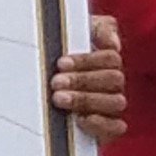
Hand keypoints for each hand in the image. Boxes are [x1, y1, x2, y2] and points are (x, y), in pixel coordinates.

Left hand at [51, 14, 125, 143]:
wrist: (37, 86)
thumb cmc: (57, 53)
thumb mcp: (73, 32)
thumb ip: (98, 28)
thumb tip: (113, 44)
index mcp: (106, 59)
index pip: (110, 58)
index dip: (86, 61)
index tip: (61, 64)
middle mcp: (113, 82)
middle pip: (115, 79)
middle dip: (83, 80)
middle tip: (55, 83)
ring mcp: (111, 105)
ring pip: (116, 102)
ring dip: (87, 100)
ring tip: (59, 99)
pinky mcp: (106, 128)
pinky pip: (117, 128)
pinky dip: (102, 124)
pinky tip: (81, 119)